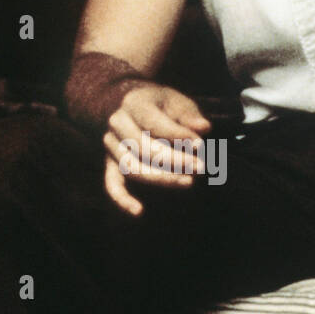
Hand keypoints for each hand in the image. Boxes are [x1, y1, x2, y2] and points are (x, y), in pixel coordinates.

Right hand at [100, 83, 211, 216]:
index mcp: (133, 103)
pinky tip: (138, 211)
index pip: (154, 124)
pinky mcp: (111, 164)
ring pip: (132, 167)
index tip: (200, 145)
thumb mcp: (177, 102)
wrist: (136, 107)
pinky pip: (112, 184)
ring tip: (188, 181)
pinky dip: (122, 199)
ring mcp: (111, 144)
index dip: (178, 136)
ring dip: (160, 178)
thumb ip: (189, 115)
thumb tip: (203, 128)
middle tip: (200, 167)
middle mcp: (117, 123)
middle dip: (173, 160)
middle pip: (142, 147)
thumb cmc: (163, 106)